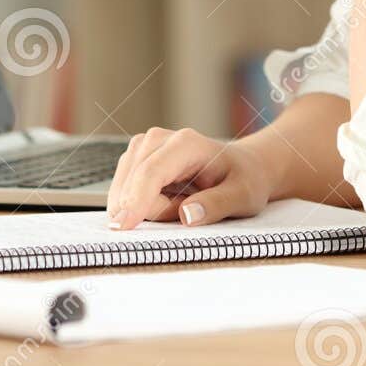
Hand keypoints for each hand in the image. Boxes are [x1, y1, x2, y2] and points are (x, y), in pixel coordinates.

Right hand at [105, 127, 272, 229]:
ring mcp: (142, 148)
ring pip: (125, 192)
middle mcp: (157, 139)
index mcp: (185, 143)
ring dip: (150, 209)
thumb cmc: (243, 180)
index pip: (150, 174)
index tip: (123, 227)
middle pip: (134, 187)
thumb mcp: (243, 196)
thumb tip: (187, 215)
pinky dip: (143, 206)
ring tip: (182, 201)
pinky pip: (125, 195)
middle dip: (155, 211)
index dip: (135, 201)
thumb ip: (217, 205)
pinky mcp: (133, 160)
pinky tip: (167, 200)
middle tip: (191, 208)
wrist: (241, 166)